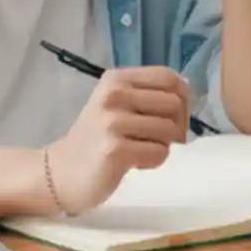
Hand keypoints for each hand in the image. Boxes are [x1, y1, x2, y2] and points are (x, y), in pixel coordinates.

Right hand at [46, 67, 190, 213]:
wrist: (61, 173)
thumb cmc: (96, 138)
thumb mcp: (117, 104)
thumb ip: (148, 94)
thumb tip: (189, 91)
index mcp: (116, 79)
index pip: (169, 77)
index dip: (182, 98)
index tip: (172, 117)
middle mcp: (113, 95)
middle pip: (175, 104)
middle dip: (176, 126)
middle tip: (158, 140)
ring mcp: (112, 122)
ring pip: (170, 131)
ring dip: (163, 146)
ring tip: (140, 150)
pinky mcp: (115, 150)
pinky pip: (160, 153)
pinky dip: (153, 162)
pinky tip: (132, 163)